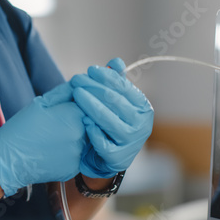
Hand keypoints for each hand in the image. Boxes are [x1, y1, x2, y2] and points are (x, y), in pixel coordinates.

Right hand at [0, 81, 85, 196]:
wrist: (9, 160)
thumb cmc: (21, 128)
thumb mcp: (41, 103)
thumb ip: (65, 91)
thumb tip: (82, 82)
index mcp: (73, 116)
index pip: (91, 104)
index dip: (81, 103)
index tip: (68, 106)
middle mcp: (81, 135)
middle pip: (92, 122)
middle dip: (80, 119)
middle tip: (59, 122)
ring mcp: (79, 154)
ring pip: (87, 139)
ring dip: (77, 135)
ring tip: (55, 136)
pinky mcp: (74, 168)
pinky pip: (79, 155)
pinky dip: (70, 151)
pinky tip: (54, 149)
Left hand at [72, 57, 153, 177]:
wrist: (105, 157)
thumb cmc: (111, 123)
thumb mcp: (114, 102)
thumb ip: (115, 82)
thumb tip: (116, 61)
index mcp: (143, 107)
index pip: (124, 88)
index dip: (107, 77)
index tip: (90, 70)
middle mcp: (142, 125)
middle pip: (115, 102)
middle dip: (94, 88)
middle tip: (76, 79)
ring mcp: (132, 142)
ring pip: (109, 120)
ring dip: (91, 106)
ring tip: (76, 95)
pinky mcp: (119, 158)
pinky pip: (104, 143)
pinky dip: (94, 131)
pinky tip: (84, 121)